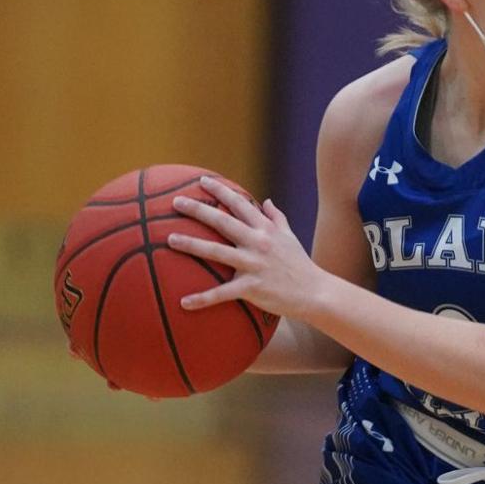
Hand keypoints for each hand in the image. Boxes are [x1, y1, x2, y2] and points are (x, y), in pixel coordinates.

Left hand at [169, 177, 324, 318]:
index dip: (220, 191)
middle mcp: (257, 242)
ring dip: (191, 245)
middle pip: (222, 222)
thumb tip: (267, 200)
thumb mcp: (290, 237)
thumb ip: (277, 218)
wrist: (315, 293)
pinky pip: (222, 293)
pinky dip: (203, 298)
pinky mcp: (252, 288)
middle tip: (176, 202)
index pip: (239, 204)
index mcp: (265, 229)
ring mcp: (254, 265)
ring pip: (217, 252)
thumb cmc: (300, 265)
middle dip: (198, 210)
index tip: (202, 181)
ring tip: (169, 239)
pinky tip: (184, 302)